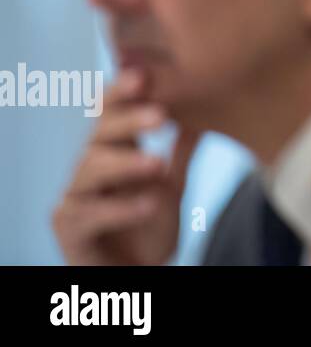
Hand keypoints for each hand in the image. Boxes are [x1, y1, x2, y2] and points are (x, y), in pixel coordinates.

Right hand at [52, 68, 200, 264]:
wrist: (136, 272)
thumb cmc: (147, 225)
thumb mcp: (173, 184)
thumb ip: (182, 150)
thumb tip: (205, 108)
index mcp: (114, 149)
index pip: (111, 111)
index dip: (122, 92)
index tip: (144, 74)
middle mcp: (90, 167)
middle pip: (99, 133)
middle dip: (127, 120)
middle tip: (160, 115)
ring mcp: (75, 196)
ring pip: (89, 169)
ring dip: (125, 164)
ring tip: (157, 164)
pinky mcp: (68, 227)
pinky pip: (87, 213)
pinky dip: (119, 209)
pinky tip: (148, 205)